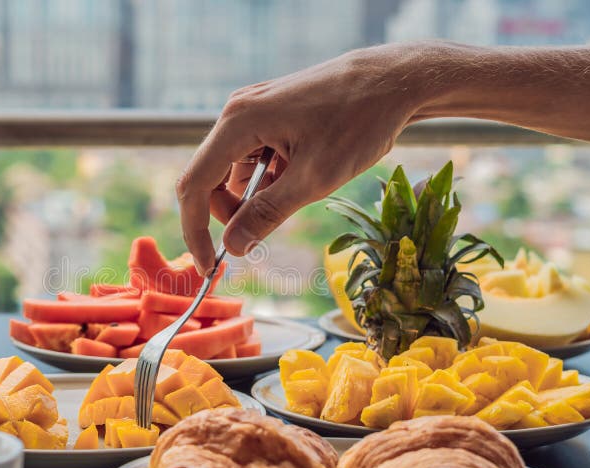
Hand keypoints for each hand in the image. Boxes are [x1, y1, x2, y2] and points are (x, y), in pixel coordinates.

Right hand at [176, 43, 424, 273]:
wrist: (394, 80)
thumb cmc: (359, 122)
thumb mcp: (314, 179)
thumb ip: (267, 214)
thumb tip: (233, 246)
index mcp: (239, 122)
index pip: (195, 184)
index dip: (195, 229)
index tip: (209, 264)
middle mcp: (237, 112)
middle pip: (210, 178)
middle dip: (231, 211)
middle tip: (263, 231)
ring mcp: (253, 111)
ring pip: (234, 171)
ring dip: (255, 195)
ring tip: (299, 192)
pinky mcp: (270, 114)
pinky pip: (253, 157)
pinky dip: (269, 178)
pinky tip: (301, 174)